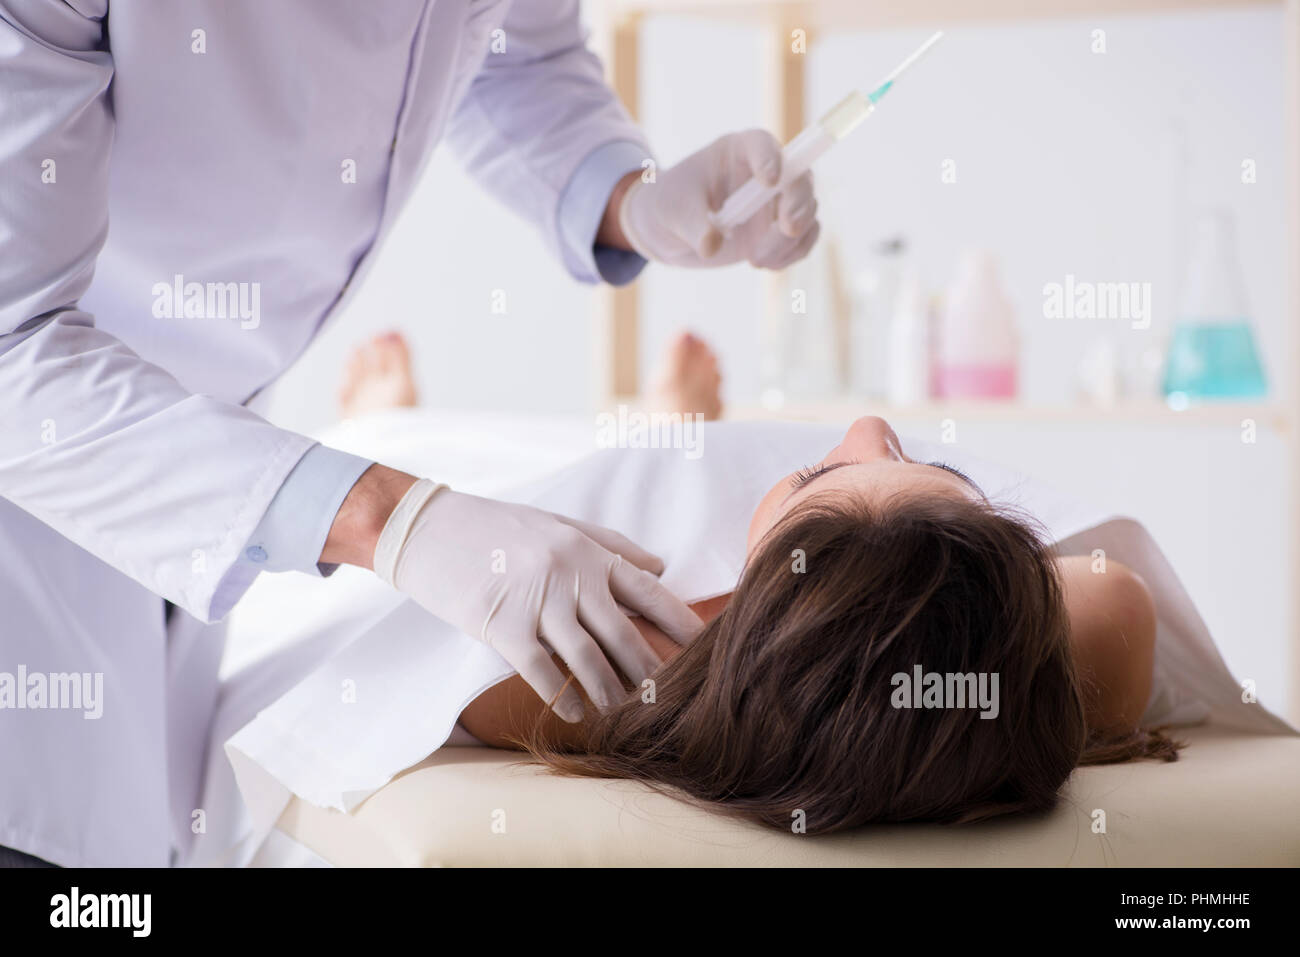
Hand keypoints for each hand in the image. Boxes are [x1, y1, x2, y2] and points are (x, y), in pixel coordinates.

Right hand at [372, 480, 703, 721]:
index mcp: (587, 550)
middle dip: (651, 669)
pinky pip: (541, 671)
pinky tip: (579, 715)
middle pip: (624, 634)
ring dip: (611, 692)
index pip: (648, 590)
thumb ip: (612, 546)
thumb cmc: (497, 527)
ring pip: (587, 659)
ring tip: (626, 713)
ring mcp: (536, 600)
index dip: (681, 622)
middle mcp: (569, 574)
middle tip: (672, 698)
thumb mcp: (559, 525)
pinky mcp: (502, 625)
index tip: (708, 648)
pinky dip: (563, 697)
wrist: (427, 527)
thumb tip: (662, 566)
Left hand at [614, 128, 819, 268]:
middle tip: (788, 228)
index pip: (762, 144)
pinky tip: (766, 265)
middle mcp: (766, 172)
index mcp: (738, 151)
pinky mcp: (779, 231)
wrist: (671, 230)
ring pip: (806, 212)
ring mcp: (776, 203)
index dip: (771, 158)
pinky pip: (802, 240)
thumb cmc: (670, 204)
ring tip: (755, 259)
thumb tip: (711, 247)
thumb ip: (693, 225)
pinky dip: (791, 255)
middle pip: (799, 178)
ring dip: (791, 239)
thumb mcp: (673, 211)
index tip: (769, 181)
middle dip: (799, 203)